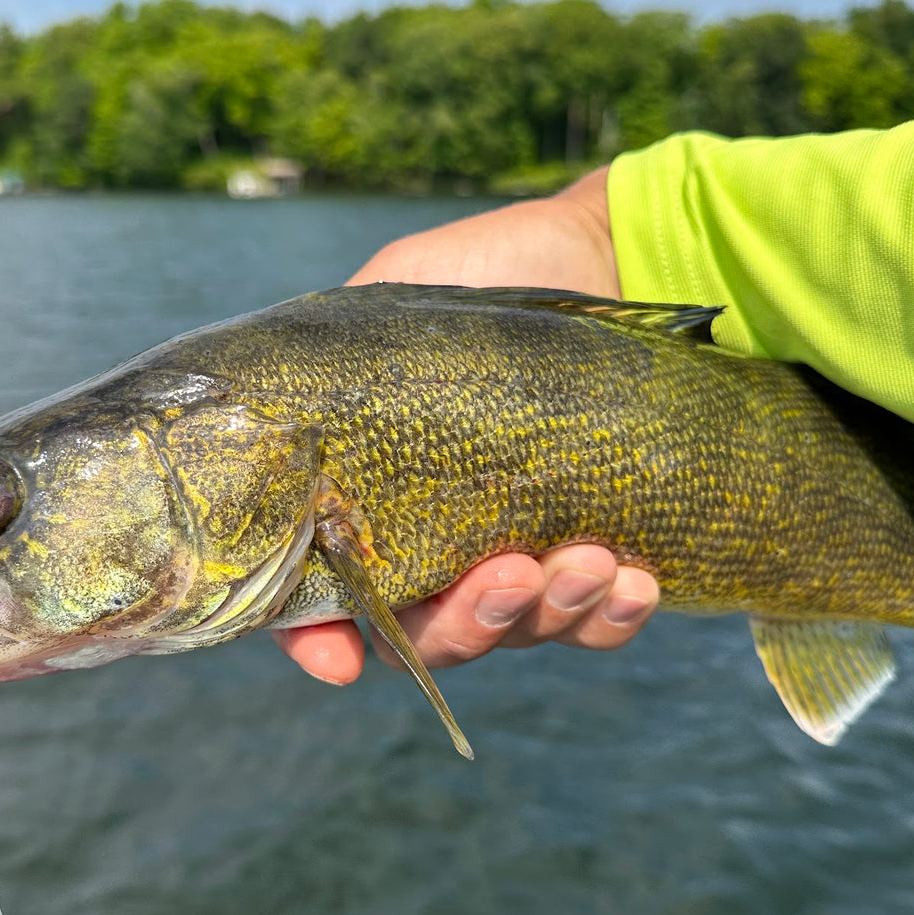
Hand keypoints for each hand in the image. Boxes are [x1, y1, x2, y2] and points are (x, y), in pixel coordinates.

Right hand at [275, 166, 660, 684]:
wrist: (603, 253)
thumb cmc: (481, 281)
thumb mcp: (381, 306)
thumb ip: (327, 369)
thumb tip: (280, 433)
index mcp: (372, 502)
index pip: (327, 597)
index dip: (320, 641)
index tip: (339, 661)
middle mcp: (438, 545)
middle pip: (428, 640)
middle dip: (467, 625)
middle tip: (508, 574)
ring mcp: (517, 556)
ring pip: (518, 636)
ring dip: (548, 613)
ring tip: (588, 560)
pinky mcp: (596, 554)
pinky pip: (600, 622)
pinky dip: (612, 615)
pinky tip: (633, 579)